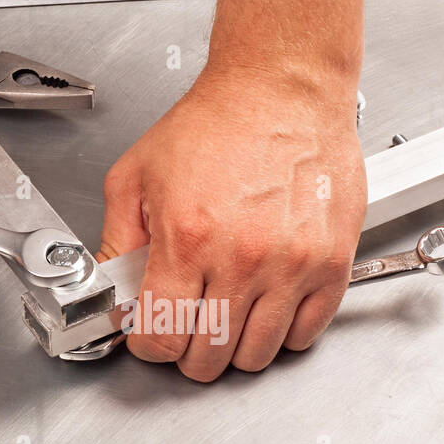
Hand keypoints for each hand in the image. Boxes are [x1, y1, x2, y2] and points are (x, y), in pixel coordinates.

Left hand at [99, 67, 365, 380]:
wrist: (283, 87)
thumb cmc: (217, 122)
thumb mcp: (136, 174)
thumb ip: (116, 242)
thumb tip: (112, 293)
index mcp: (188, 238)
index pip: (161, 336)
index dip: (148, 346)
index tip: (151, 335)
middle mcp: (243, 257)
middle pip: (208, 357)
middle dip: (188, 352)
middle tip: (188, 326)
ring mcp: (292, 264)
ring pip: (257, 355)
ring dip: (235, 349)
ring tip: (227, 316)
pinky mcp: (331, 263)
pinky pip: (306, 334)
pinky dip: (283, 334)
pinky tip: (266, 307)